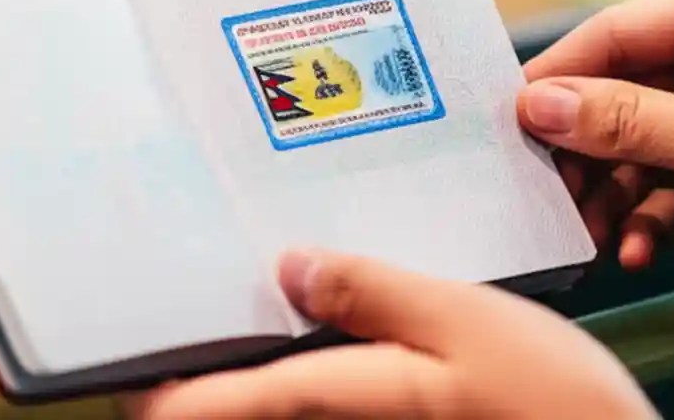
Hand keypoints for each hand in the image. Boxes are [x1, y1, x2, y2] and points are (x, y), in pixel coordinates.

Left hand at [131, 249, 652, 418]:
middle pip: (253, 412)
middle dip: (202, 381)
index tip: (120, 376)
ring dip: (251, 378)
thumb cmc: (552, 400)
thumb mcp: (467, 322)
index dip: (167, 396)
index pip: (229, 406)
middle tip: (167, 329)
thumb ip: (373, 294)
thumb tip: (290, 268)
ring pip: (288, 409)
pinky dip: (300, 378)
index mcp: (351, 399)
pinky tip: (310, 334)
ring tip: (227, 320)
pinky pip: (328, 404)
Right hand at [517, 0, 673, 319]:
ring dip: (610, 193)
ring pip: (636, 145)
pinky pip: (665, 186)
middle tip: (544, 190)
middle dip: (584, 148)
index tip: (507, 118)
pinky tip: (638, 251)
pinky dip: (647, 219)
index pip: (622, 32)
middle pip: (620, 92)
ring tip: (590, 233)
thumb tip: (534, 104)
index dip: (561, 75)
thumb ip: (629, 122)